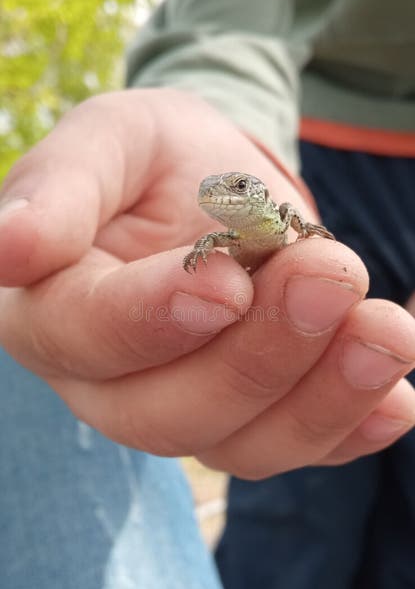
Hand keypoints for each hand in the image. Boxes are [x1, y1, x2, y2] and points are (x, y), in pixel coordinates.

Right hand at [1, 89, 413, 477]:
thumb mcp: (108, 141)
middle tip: (331, 277)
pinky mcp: (250, 419)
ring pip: (240, 444)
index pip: (87, 337)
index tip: (225, 280)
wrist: (211, 186)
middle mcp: (109, 383)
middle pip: (168, 413)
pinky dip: (351, 430)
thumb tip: (9, 248)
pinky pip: (297, 447)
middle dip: (259, 357)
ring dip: (322, 397)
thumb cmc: (149, 160)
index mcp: (53, 310)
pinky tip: (397, 401)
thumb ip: (60, 186)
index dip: (152, 320)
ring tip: (387, 332)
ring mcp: (182, 410)